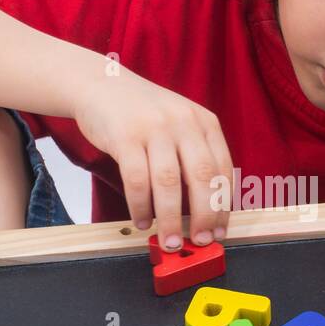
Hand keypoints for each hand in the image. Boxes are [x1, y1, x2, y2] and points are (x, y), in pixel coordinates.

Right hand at [72, 69, 233, 250]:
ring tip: (169, 240)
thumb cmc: (142, 114)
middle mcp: (183, 122)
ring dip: (171, 218)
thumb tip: (204, 209)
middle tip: (200, 241)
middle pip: (202, 177)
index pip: (223, 169)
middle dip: (204, 216)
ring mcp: (154, 128)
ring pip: (169, 183)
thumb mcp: (179, 125)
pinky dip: (140, 207)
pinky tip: (142, 221)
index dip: (223, 205)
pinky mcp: (125, 136)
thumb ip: (193, 158)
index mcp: (204, 122)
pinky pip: (136, 180)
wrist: (101, 84)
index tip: (220, 231)